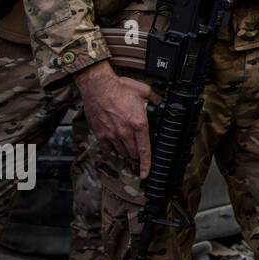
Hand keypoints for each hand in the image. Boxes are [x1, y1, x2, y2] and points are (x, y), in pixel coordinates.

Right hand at [75, 61, 156, 177]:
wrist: (98, 86)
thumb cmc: (120, 87)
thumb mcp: (144, 91)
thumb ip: (155, 100)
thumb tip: (161, 103)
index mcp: (139, 123)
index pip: (145, 150)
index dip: (146, 164)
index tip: (146, 173)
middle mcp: (125, 132)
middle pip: (134, 153)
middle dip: (138, 154)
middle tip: (139, 149)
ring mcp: (111, 134)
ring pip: (121, 152)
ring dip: (126, 152)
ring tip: (128, 146)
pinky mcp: (100, 133)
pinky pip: (107, 149)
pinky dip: (111, 151)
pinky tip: (113, 148)